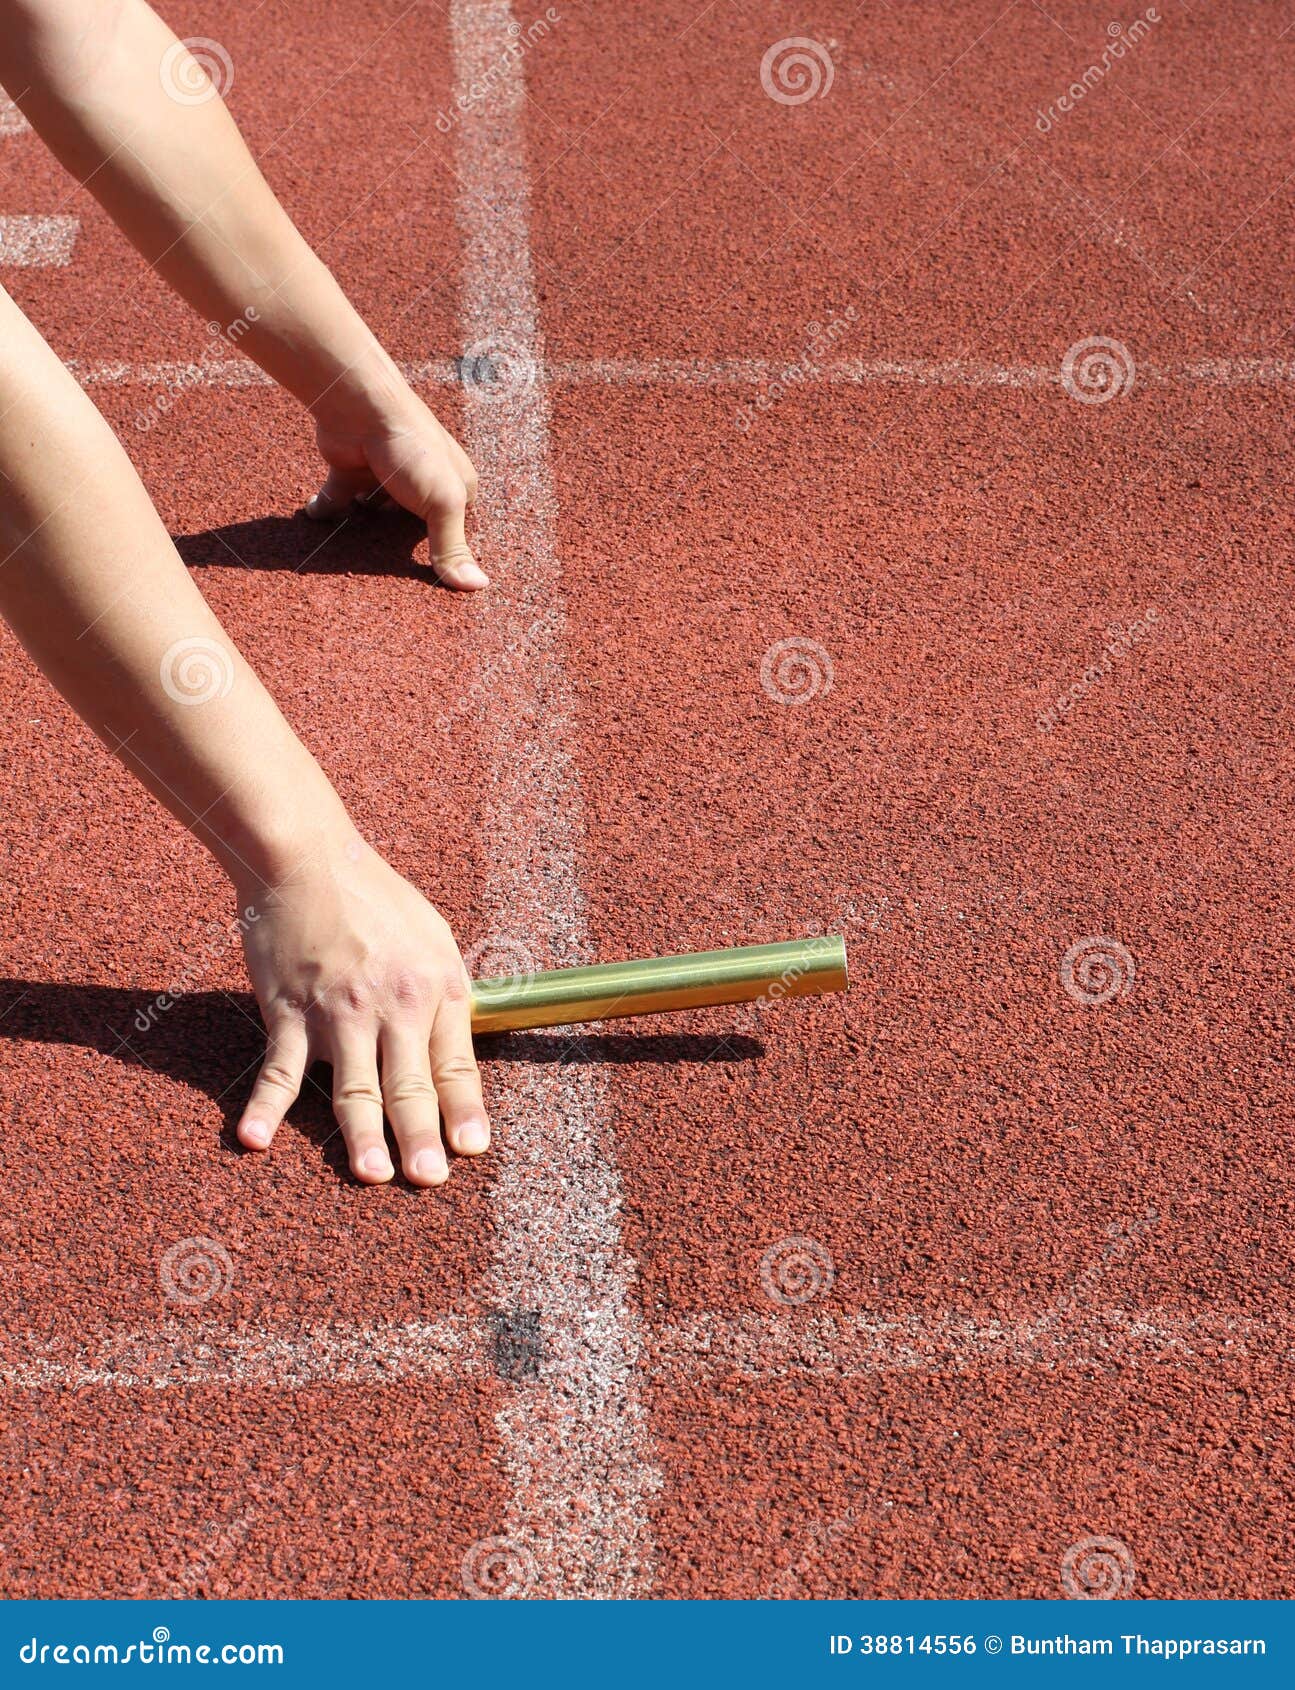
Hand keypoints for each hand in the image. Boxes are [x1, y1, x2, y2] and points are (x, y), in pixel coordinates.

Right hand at [234, 836, 489, 1185]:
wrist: (308, 858)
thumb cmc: (374, 897)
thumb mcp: (433, 936)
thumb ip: (444, 994)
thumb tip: (457, 1045)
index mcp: (434, 987)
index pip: (455, 1063)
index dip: (465, 1110)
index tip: (472, 1150)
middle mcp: (391, 1005)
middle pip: (409, 1085)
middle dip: (421, 1138)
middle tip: (428, 1180)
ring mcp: (338, 1012)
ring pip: (353, 1087)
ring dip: (362, 1136)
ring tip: (372, 1176)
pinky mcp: (288, 1011)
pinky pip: (279, 1069)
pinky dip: (264, 1107)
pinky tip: (255, 1140)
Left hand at [306, 387, 487, 590]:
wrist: (359, 406)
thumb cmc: (412, 449)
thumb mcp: (443, 502)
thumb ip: (452, 546)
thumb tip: (478, 586)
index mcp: (455, 487)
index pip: (454, 532)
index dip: (444, 554)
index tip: (432, 584)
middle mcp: (421, 481)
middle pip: (412, 527)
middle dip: (400, 547)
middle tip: (388, 577)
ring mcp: (384, 478)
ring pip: (375, 517)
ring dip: (364, 531)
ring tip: (355, 556)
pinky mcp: (351, 473)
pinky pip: (337, 502)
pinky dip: (325, 512)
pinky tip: (316, 520)